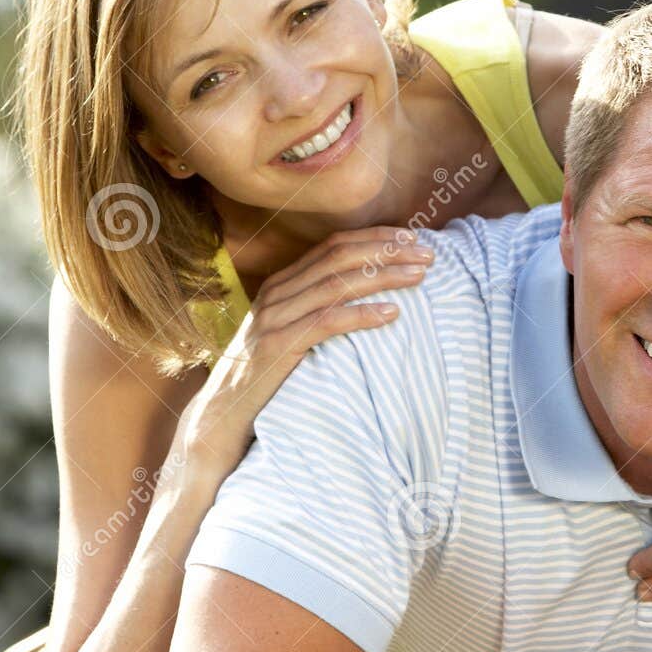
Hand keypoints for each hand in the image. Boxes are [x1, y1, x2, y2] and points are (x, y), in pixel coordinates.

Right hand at [174, 226, 432, 471]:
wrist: (223, 414)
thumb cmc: (267, 375)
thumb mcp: (292, 333)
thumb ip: (318, 311)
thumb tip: (370, 299)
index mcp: (283, 284)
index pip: (333, 246)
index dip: (373, 238)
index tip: (411, 239)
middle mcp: (278, 293)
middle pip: (339, 258)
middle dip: (387, 251)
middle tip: (427, 254)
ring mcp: (275, 317)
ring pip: (337, 284)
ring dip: (383, 276)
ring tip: (419, 277)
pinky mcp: (278, 345)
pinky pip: (327, 322)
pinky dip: (362, 314)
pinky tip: (391, 314)